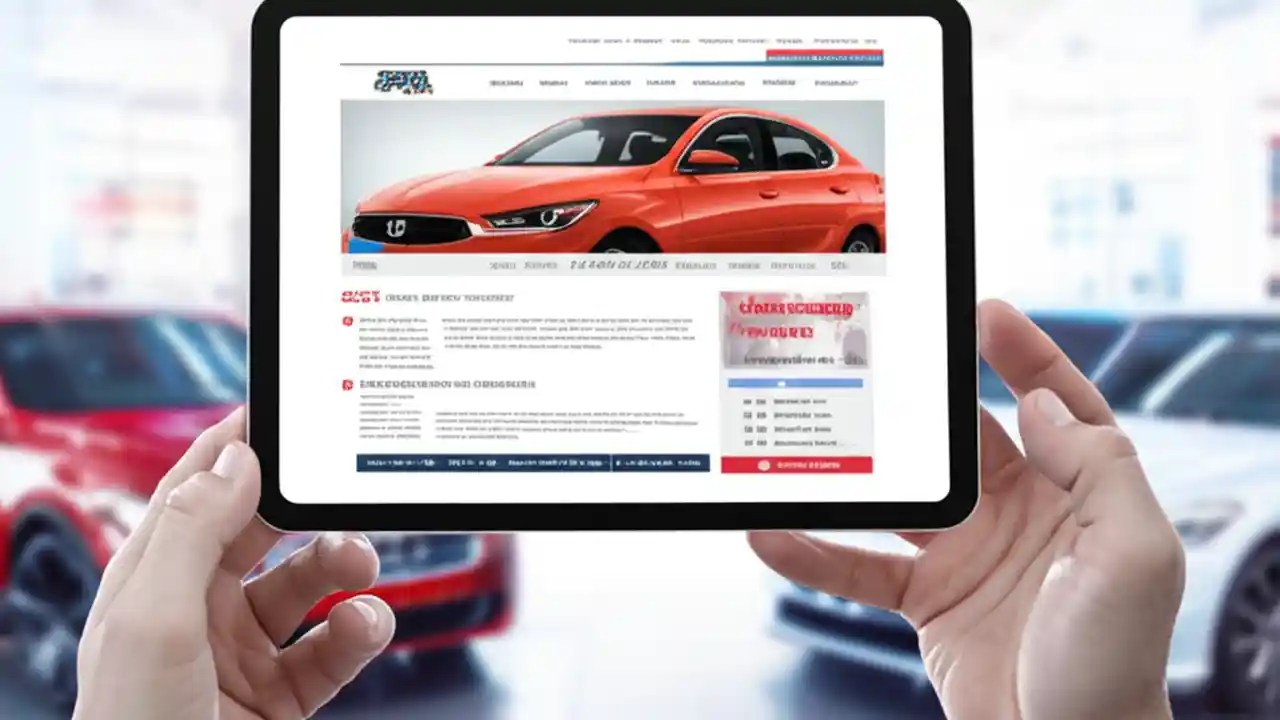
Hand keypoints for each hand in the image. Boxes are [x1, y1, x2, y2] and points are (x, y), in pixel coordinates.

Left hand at [73, 409, 395, 719]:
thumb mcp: (154, 620)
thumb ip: (193, 532)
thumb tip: (234, 460)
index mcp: (154, 577)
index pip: (198, 487)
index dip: (238, 441)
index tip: (284, 407)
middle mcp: (200, 607)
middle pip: (265, 528)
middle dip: (309, 508)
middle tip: (347, 488)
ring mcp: (245, 652)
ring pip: (310, 583)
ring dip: (345, 566)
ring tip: (362, 566)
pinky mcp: (284, 694)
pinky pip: (335, 646)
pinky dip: (362, 631)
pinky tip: (366, 626)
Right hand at [750, 300, 1185, 719]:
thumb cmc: (1114, 664)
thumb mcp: (1134, 555)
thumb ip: (1097, 467)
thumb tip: (1040, 403)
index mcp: (1080, 495)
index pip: (1056, 405)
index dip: (1024, 355)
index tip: (982, 313)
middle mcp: (1023, 515)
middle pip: (963, 436)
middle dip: (922, 399)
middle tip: (876, 361)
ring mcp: (970, 554)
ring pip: (899, 497)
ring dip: (852, 471)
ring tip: (806, 438)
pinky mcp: (928, 599)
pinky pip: (860, 565)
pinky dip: (813, 552)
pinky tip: (774, 533)